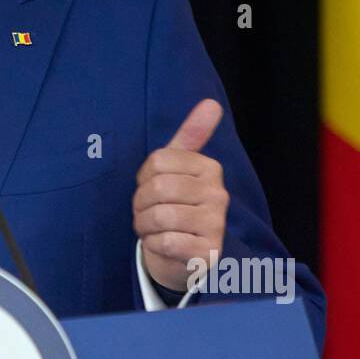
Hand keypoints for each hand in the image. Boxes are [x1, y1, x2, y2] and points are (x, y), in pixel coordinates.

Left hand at [133, 99, 228, 292]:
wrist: (184, 255)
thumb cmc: (176, 205)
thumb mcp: (179, 168)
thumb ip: (191, 135)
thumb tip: (211, 103)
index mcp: (210, 168)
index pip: (157, 161)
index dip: (143, 177)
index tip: (151, 188)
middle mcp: (218, 194)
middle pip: (156, 188)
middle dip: (140, 204)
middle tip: (146, 213)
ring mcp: (216, 224)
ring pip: (159, 216)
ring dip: (144, 226)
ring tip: (152, 229)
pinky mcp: (208, 252)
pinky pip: (166, 242)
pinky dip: (154, 245)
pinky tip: (162, 244)